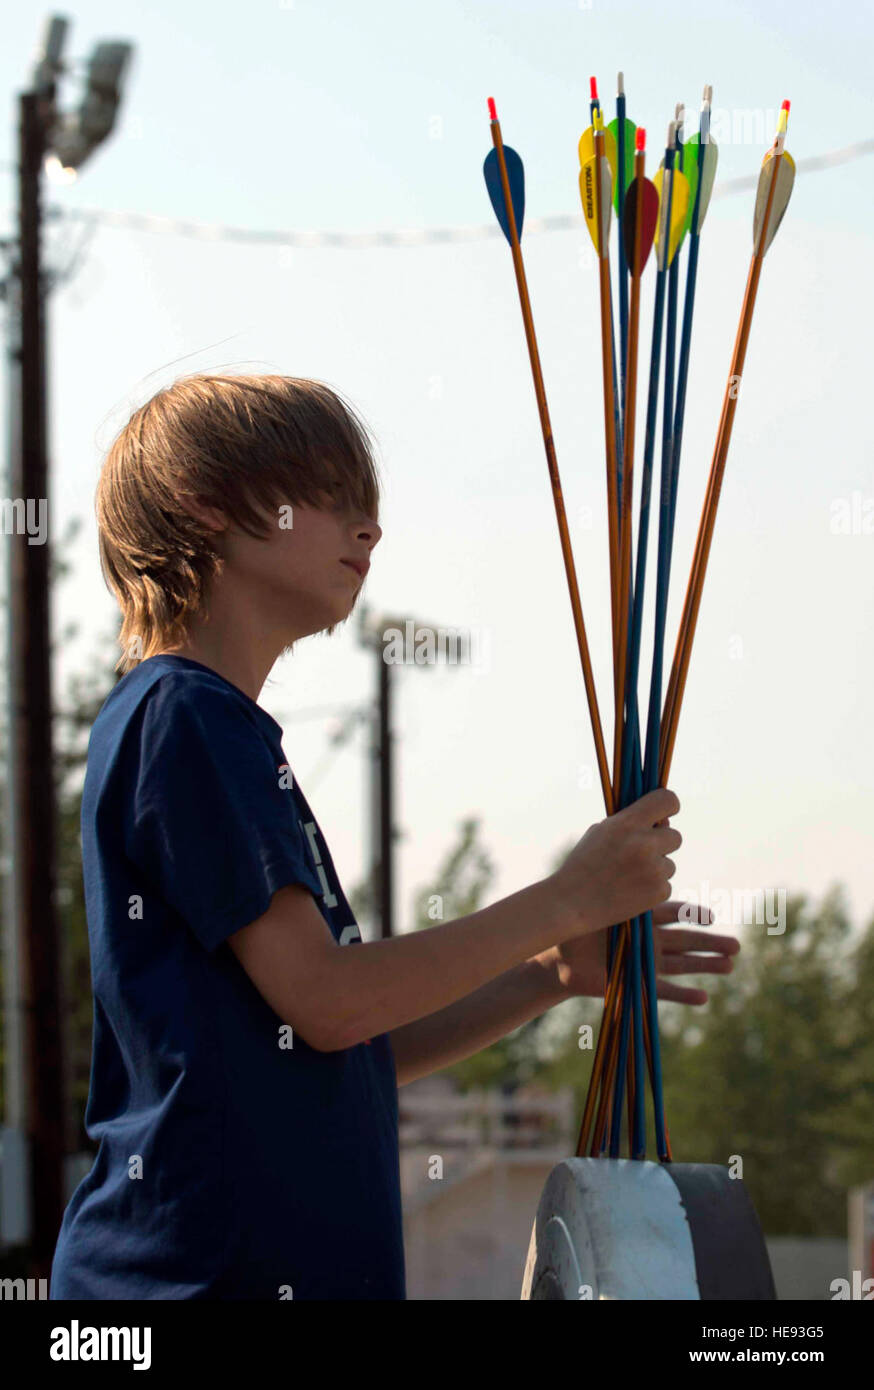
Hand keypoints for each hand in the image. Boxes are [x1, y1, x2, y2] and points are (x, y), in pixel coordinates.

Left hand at [544, 900, 739, 1002]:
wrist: (558, 959)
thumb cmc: (574, 927)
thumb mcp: (597, 907)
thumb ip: (613, 892)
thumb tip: (624, 859)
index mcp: (642, 917)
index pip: (673, 913)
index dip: (692, 915)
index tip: (710, 916)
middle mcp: (649, 939)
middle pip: (686, 940)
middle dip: (711, 943)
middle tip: (737, 946)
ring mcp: (646, 962)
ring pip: (682, 964)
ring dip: (705, 966)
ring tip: (730, 966)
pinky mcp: (637, 983)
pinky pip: (663, 990)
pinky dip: (682, 995)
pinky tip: (703, 997)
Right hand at [550, 787, 681, 934]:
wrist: (570, 903)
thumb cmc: (583, 864)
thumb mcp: (601, 832)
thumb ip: (632, 823)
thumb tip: (665, 821)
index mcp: (628, 823)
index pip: (667, 800)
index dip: (670, 805)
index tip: (666, 813)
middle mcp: (644, 844)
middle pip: (676, 836)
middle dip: (662, 844)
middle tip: (640, 854)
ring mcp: (654, 869)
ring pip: (670, 864)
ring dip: (655, 869)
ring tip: (627, 877)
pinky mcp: (659, 892)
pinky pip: (666, 885)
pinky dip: (652, 888)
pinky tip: (629, 891)